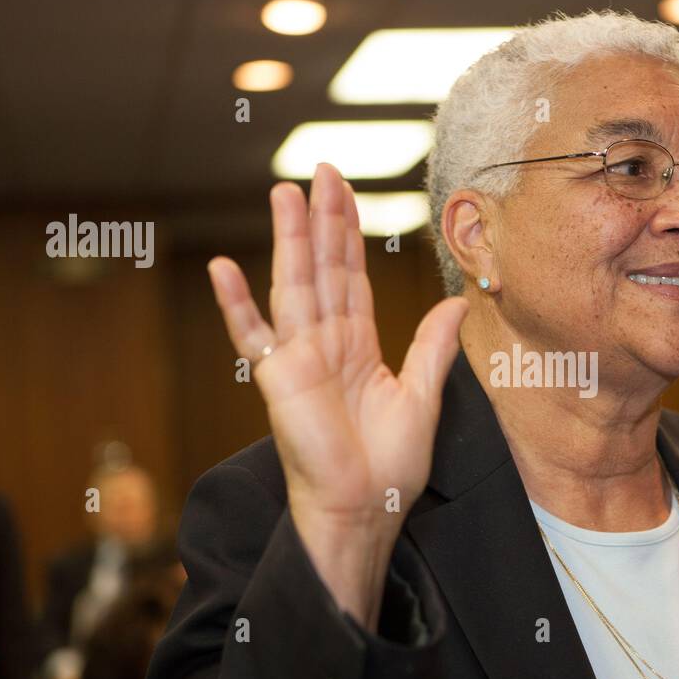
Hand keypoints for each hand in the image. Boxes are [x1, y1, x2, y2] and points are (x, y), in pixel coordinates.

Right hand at [207, 163, 467, 629]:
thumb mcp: (422, 395)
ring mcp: (298, 357)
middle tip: (323, 170)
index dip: (348, 233)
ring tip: (285, 193)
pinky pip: (252, 336)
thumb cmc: (390, 465)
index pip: (351, 276)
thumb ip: (432, 346)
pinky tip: (222, 268)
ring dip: (289, 240)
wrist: (366, 507)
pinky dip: (235, 304)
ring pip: (293, 285)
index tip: (344, 190)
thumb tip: (456, 301)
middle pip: (323, 269)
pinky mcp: (277, 379)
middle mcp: (325, 343)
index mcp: (357, 345)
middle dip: (323, 220)